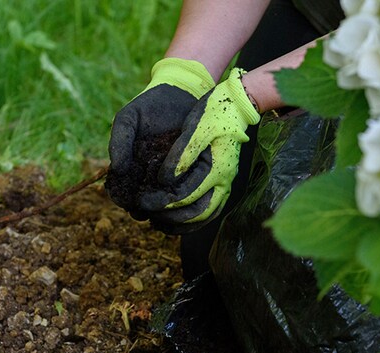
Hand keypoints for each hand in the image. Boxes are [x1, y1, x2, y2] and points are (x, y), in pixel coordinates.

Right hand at [106, 58, 214, 218]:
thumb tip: (115, 170)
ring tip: (164, 202)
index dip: (124, 201)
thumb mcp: (127, 120)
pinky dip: (187, 195)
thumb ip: (119, 142)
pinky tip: (182, 193)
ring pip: (169, 204)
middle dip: (146, 209)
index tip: (127, 201)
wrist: (178, 94)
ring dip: (166, 208)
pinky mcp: (195, 171)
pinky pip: (191, 190)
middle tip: (147, 206)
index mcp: (134, 172)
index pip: (125, 195)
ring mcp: (174, 178)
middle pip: (148, 206)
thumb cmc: (148, 107)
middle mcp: (153, 180)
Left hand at [143, 68, 260, 233]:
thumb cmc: (215, 111)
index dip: (162, 201)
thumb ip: (183, 153)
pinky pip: (209, 210)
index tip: (142, 201)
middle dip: (170, 217)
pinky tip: (173, 218)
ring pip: (204, 216)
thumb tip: (166, 179)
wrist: (237, 103)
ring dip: (181, 223)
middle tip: (146, 214)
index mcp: (217, 169)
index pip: (186, 196)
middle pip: (196, 213)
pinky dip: (192, 219)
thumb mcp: (196, 127)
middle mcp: (224, 182)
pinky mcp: (222, 182)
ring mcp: (226, 184)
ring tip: (157, 223)